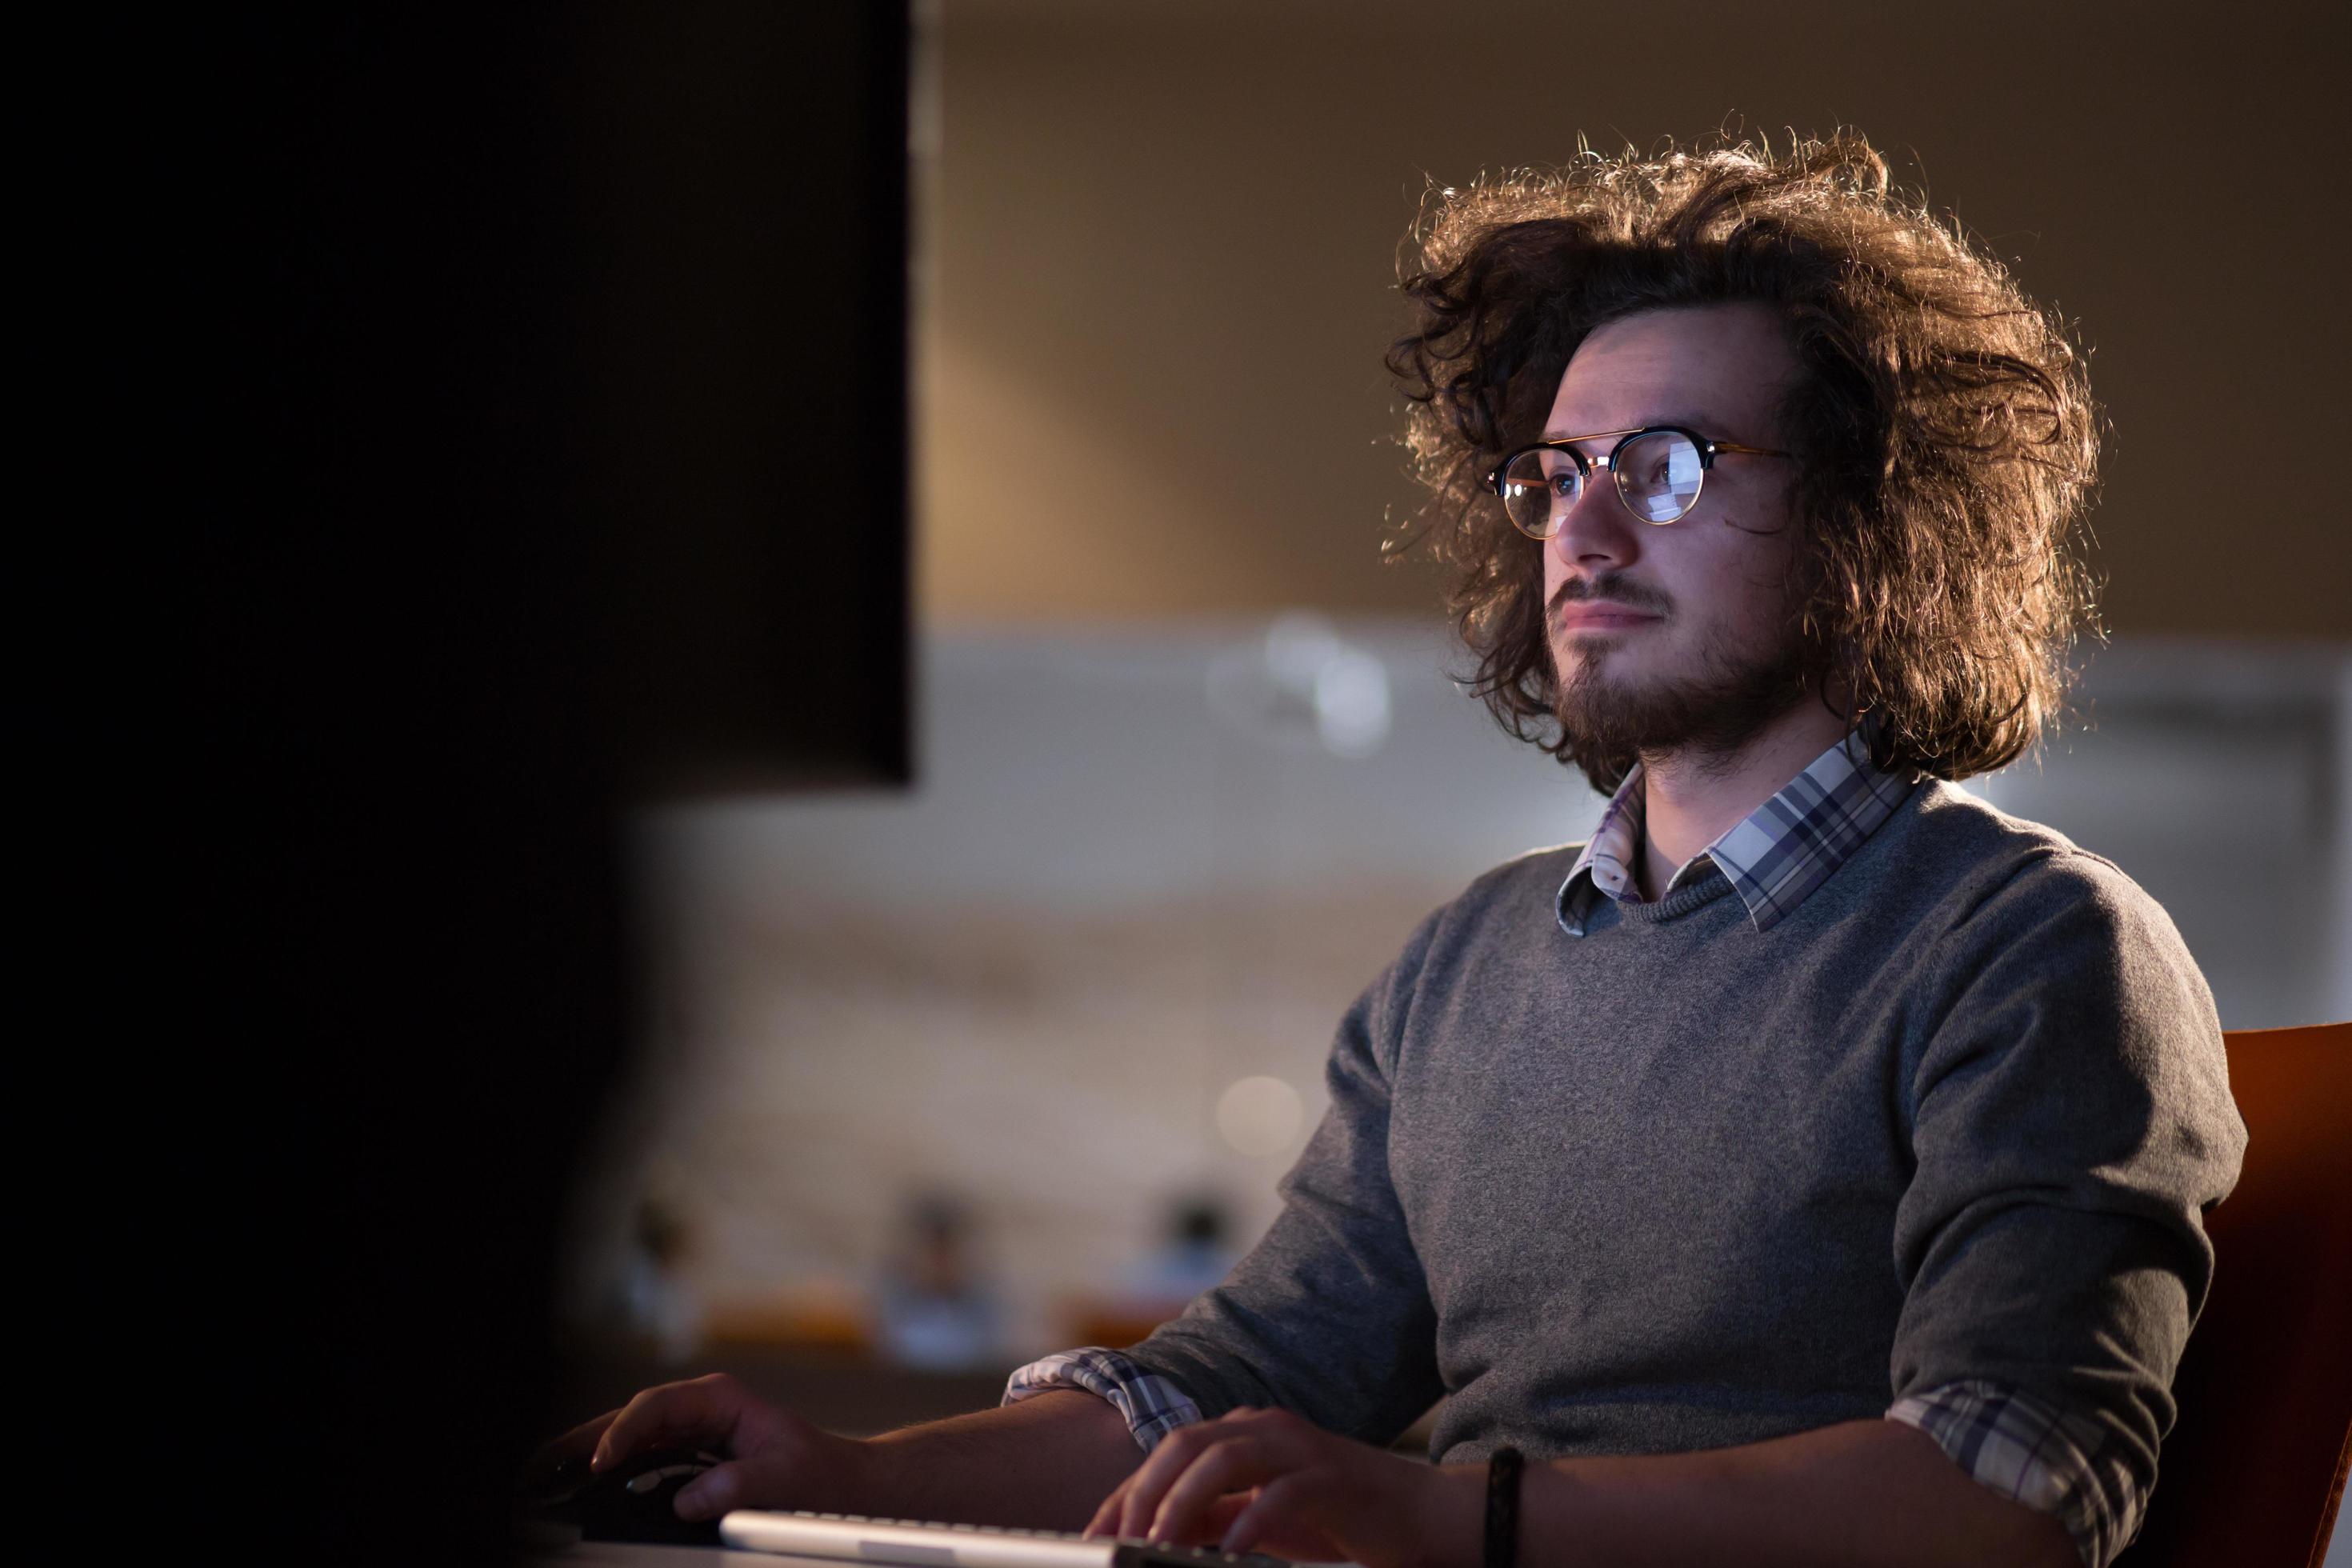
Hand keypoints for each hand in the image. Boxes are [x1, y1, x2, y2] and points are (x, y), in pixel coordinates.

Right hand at [543, 1371, 872, 1521]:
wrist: (843, 1483)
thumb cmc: (820, 1472)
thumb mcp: (786, 1478)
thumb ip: (740, 1486)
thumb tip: (689, 1499)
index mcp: (720, 1399)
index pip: (656, 1406)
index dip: (624, 1431)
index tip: (603, 1462)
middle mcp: (699, 1409)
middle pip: (630, 1418)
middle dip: (586, 1439)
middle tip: (543, 1466)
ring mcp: (690, 1431)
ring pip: (628, 1437)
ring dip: (589, 1454)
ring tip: (546, 1475)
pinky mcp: (687, 1456)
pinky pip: (640, 1458)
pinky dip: (610, 1471)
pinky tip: (583, 1486)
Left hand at [1082, 1406, 1479, 1567]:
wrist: (1425, 1517)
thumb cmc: (1338, 1522)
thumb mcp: (1261, 1519)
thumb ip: (1213, 1517)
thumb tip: (1154, 1533)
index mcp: (1245, 1433)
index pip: (1168, 1454)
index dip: (1126, 1492)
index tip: (1094, 1534)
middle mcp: (1267, 1428)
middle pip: (1185, 1445)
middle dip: (1143, 1493)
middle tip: (1116, 1541)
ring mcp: (1301, 1448)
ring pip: (1224, 1458)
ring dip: (1183, 1501)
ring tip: (1159, 1544)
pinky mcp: (1333, 1477)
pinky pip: (1282, 1492)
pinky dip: (1251, 1520)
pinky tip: (1233, 1550)